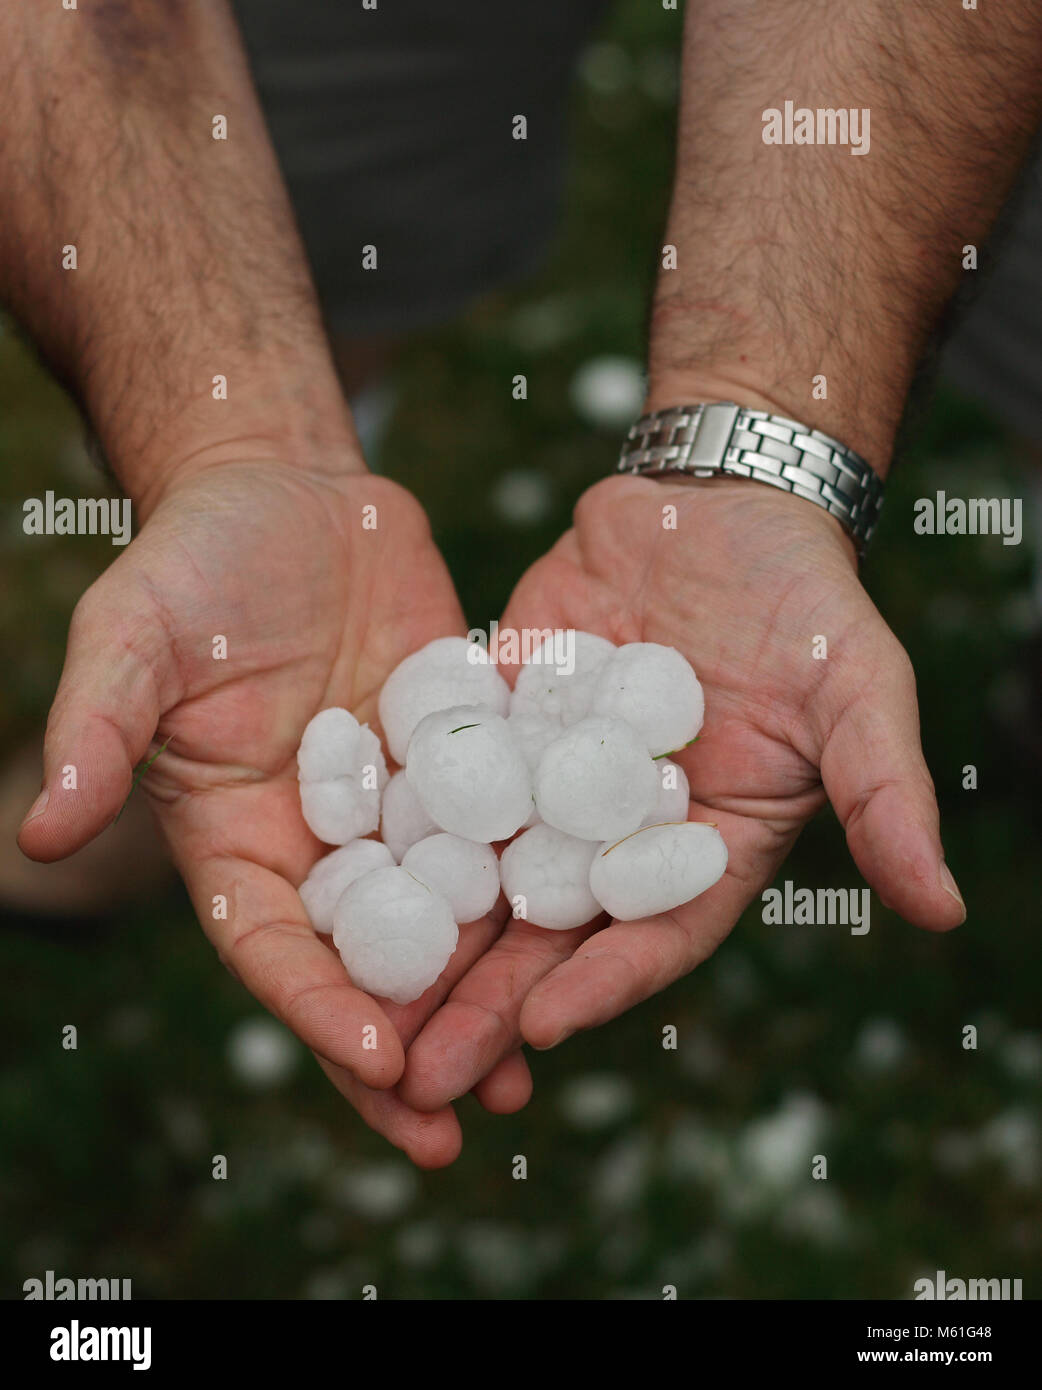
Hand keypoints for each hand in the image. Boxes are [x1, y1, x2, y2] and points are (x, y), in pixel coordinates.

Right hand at [17, 455, 527, 1163]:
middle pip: (365, 964)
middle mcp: (324, 841)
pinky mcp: (466, 758)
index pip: (273, 946)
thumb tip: (37, 840)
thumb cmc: (195, 560)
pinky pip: (507, 828)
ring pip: (444, 918)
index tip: (381, 1062)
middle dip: (405, 1049)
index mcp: (238, 838)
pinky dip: (538, 885)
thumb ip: (97, 731)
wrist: (289, 493)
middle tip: (457, 1128)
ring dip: (482, 996)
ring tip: (533, 1073)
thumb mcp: (134, 636)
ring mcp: (402, 805)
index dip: (318, 1009)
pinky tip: (587, 931)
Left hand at [397, 472, 964, 1115]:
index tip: (548, 1027)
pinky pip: (441, 772)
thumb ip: (883, 793)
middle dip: (488, 1001)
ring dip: (425, 937)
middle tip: (421, 1073)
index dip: (606, 982)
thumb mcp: (859, 693)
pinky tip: (335, 863)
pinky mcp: (494, 719)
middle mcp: (614, 832)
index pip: (654, 934)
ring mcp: (546, 778)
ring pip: (478, 869)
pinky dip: (394, 819)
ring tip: (358, 998)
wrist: (719, 506)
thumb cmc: (807, 604)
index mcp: (702, 850)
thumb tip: (944, 908)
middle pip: (547, 932)